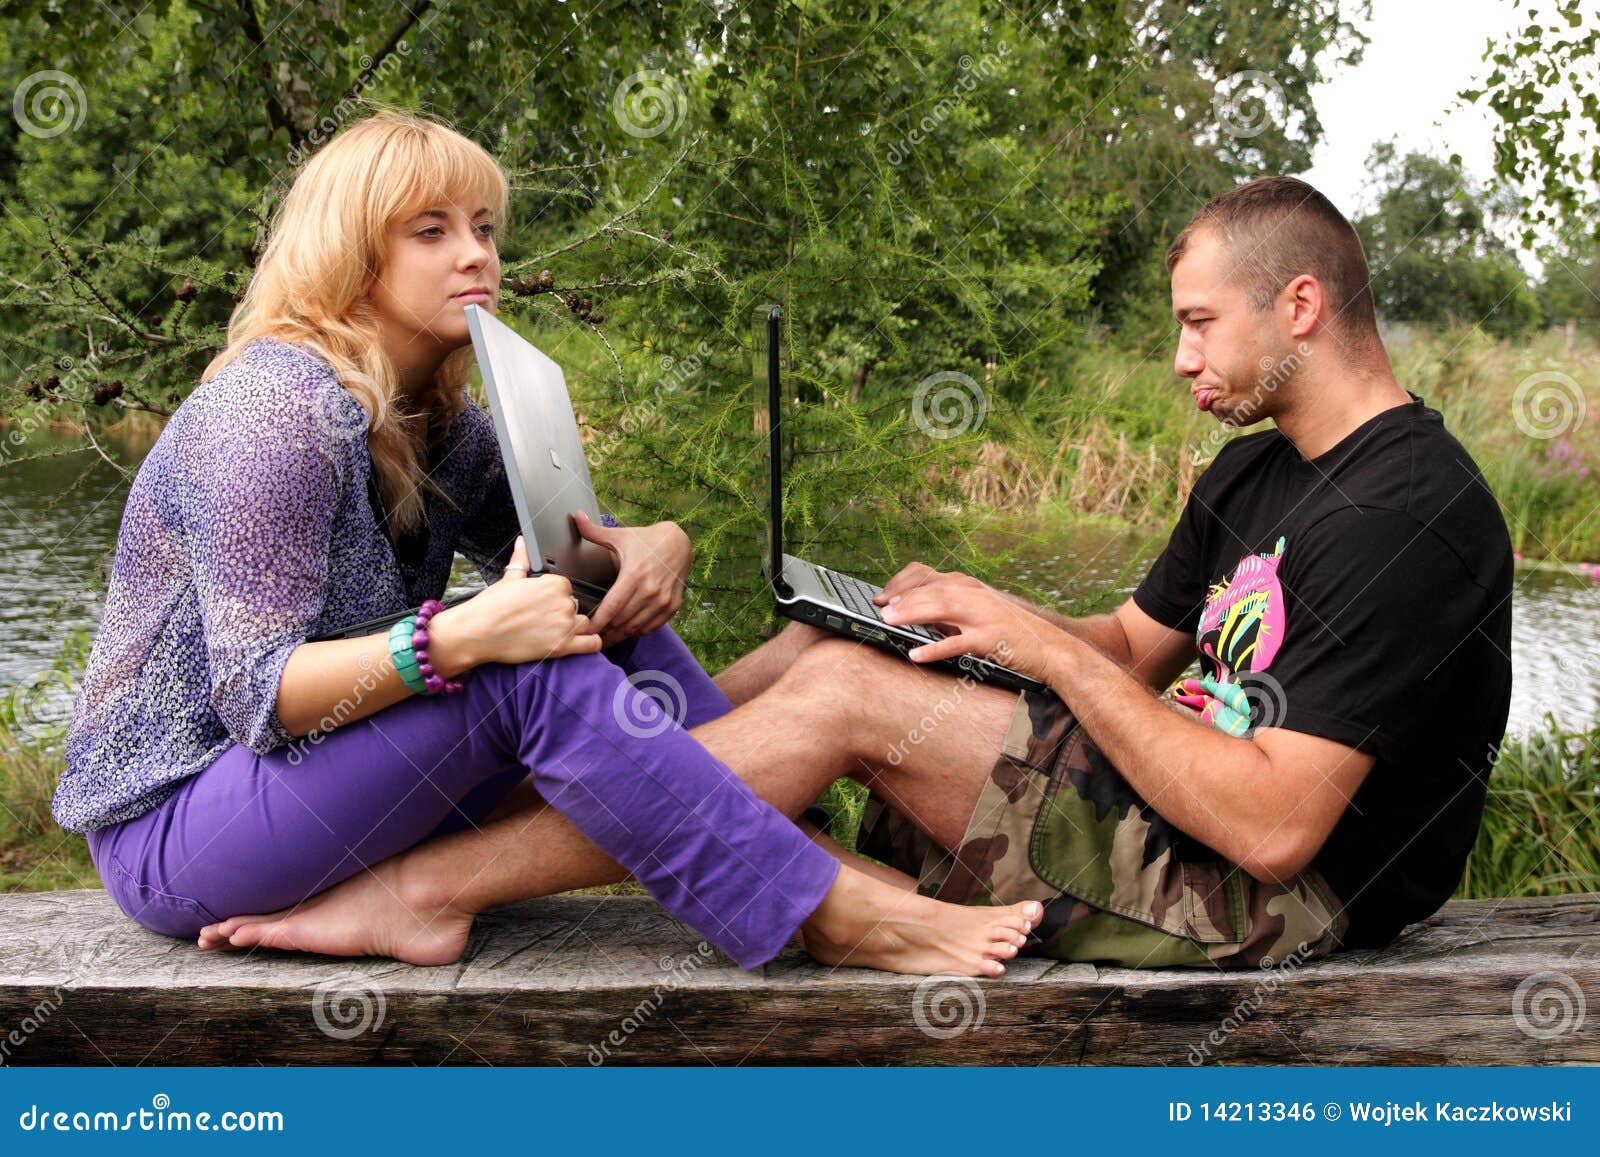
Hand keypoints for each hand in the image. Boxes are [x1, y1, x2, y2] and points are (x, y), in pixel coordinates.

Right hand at [433, 535, 602, 666]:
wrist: (477, 632)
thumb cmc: (490, 606)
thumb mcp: (509, 578)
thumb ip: (522, 559)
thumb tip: (522, 542)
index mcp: (554, 583)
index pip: (567, 589)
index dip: (556, 597)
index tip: (543, 605)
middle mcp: (563, 602)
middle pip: (575, 606)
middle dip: (563, 613)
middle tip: (543, 621)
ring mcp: (564, 625)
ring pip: (584, 624)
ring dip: (575, 628)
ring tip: (556, 633)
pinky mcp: (562, 646)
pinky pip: (592, 644)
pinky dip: (591, 644)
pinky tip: (581, 643)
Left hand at [574, 510, 690, 645]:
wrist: (679, 543)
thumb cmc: (647, 541)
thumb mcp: (621, 536)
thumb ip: (595, 531)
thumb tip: (575, 516)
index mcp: (634, 575)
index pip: (611, 608)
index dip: (597, 623)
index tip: (585, 630)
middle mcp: (650, 590)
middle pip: (621, 621)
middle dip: (605, 631)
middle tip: (592, 637)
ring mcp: (663, 600)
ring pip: (635, 627)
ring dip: (620, 634)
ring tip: (607, 636)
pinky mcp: (672, 606)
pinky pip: (651, 627)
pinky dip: (637, 631)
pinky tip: (626, 629)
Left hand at [879, 581, 1062, 681]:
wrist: (1048, 647)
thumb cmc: (1008, 632)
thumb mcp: (976, 613)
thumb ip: (948, 610)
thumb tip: (913, 613)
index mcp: (968, 587)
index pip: (928, 577)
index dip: (901, 584)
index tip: (881, 596)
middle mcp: (974, 595)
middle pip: (930, 590)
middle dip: (901, 598)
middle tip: (879, 608)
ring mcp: (983, 615)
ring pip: (941, 608)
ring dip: (912, 613)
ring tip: (889, 621)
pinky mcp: (991, 639)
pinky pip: (958, 644)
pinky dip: (935, 649)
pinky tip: (916, 655)